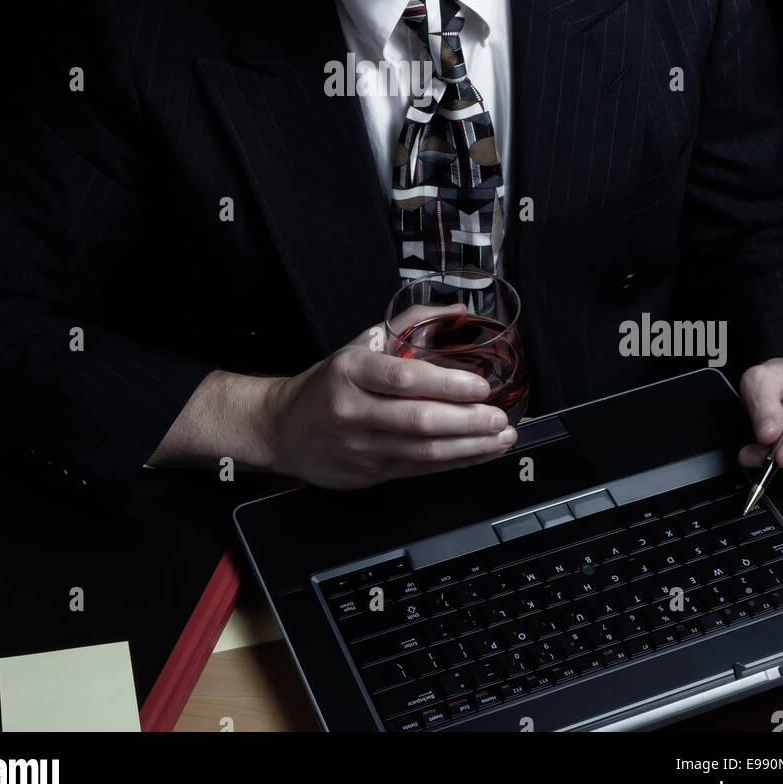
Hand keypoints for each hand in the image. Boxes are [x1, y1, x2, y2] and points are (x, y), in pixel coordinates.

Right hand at [262, 303, 517, 489]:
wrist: (282, 428)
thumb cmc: (328, 383)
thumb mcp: (361, 344)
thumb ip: (410, 324)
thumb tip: (457, 311)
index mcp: (351, 370)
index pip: (404, 378)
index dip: (447, 384)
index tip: (480, 386)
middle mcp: (353, 409)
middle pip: (419, 420)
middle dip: (468, 422)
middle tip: (499, 417)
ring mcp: (361, 446)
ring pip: (424, 452)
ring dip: (470, 447)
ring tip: (501, 437)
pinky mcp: (369, 472)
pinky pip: (420, 470)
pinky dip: (456, 462)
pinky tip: (479, 453)